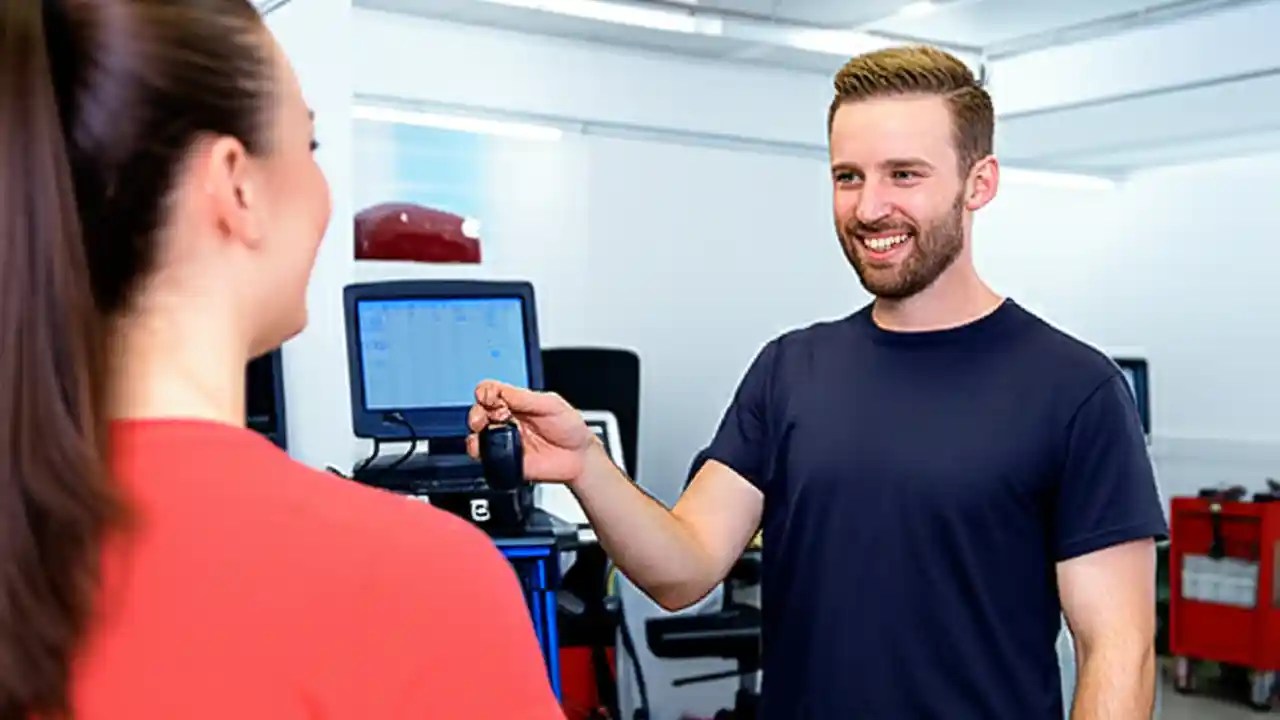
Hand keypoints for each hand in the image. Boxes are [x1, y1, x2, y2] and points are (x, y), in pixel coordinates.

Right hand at [467, 380, 595, 483]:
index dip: (486, 392)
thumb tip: (500, 391)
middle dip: (477, 412)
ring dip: (476, 431)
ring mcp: (504, 440)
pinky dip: (478, 451)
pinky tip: (487, 448)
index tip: (490, 397)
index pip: (491, 391)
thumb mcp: (551, 405)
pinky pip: (483, 456)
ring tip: (487, 430)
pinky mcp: (504, 459)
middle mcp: (506, 420)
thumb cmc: (569, 428)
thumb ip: (524, 398)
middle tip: (487, 417)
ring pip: (476, 433)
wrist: (578, 457)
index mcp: (516, 402)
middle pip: (478, 411)